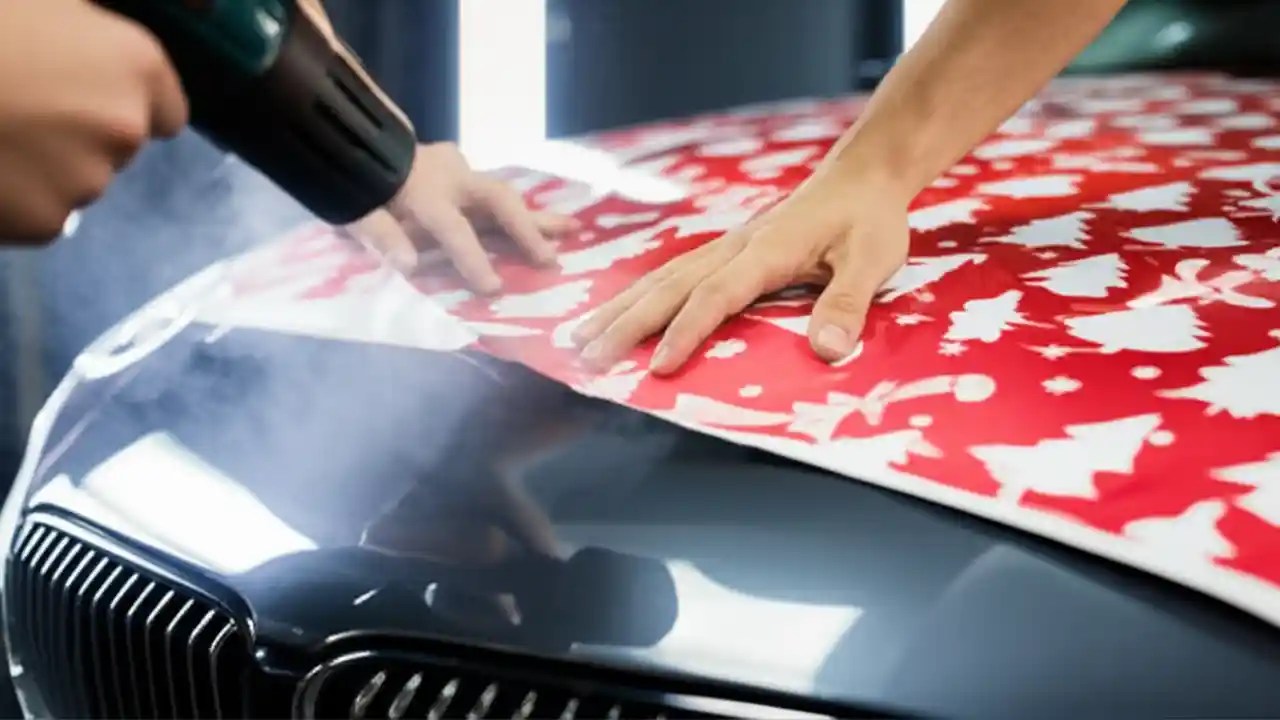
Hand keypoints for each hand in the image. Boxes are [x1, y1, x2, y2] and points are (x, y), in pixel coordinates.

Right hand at [0, 0, 188, 242]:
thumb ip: (82, 24)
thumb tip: (99, 31)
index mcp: (135, 64)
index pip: (166, 111)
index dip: (123, 103)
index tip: (84, 96)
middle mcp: (125, 128)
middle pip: (118, 147)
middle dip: (78, 133)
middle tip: (17, 106)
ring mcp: (86, 181)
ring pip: (77, 182)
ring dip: (44, 167)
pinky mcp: (43, 223)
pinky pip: (39, 215)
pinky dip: (12, 200)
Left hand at [345, 143, 579, 292]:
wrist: (354, 142)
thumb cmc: (357, 189)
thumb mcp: (355, 213)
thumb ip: (380, 236)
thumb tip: (408, 263)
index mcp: (421, 192)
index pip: (454, 228)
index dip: (474, 258)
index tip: (495, 288)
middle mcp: (450, 179)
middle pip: (497, 200)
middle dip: (527, 230)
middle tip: (551, 259)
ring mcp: (461, 173)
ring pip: (506, 196)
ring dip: (539, 219)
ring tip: (575, 231)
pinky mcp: (465, 174)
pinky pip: (498, 196)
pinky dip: (524, 213)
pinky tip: (552, 224)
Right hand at [572, 170, 910, 373]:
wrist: (861, 176)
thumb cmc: (869, 219)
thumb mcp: (873, 260)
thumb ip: (847, 303)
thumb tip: (828, 351)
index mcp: (765, 251)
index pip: (715, 296)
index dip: (686, 332)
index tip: (660, 367)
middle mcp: (734, 247)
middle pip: (669, 286)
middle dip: (626, 323)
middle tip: (587, 356)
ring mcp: (726, 247)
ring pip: (662, 279)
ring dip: (621, 309)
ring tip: (580, 338)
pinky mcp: (726, 251)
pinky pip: (674, 275)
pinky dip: (640, 296)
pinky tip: (619, 312)